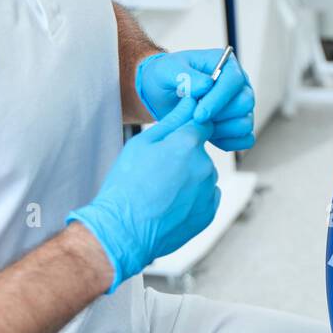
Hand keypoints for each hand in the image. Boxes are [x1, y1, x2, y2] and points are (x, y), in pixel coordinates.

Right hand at [66, 95, 219, 292]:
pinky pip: (206, 197)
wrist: (123, 230)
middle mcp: (205, 165)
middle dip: (185, 157)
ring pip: (203, 175)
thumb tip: (191, 102)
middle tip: (158, 172)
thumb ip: (171, 121)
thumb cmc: (126, 184)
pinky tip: (170, 204)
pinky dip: (193, 198)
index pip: (202, 123)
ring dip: (190, 178)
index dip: (191, 127)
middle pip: (201, 152)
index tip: (178, 138)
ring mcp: (208, 191)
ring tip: (162, 192)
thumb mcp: (142, 144)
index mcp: (188, 144)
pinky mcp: (208, 213)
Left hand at [135, 49, 255, 150]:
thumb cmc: (167, 77)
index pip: (234, 80)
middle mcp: (238, 85)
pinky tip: (207, 137)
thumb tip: (207, 85)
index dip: (218, 99)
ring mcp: (239, 106)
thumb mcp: (168, 70)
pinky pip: (245, 139)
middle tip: (195, 120)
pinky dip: (228, 142)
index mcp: (226, 64)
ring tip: (198, 126)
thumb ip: (186, 76)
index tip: (199, 114)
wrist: (162, 95)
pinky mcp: (236, 125)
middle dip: (219, 115)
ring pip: (245, 122)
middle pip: (245, 102)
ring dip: (222, 130)